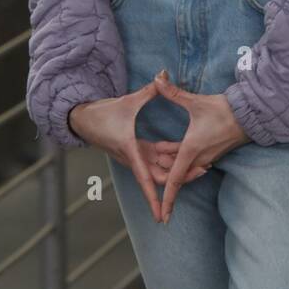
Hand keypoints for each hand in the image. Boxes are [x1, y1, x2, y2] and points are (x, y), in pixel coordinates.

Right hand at [69, 90, 206, 223]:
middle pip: (162, 175)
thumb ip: (149, 90)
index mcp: (132, 152)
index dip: (158, 196)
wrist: (84, 119)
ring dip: (179, 166)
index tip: (164, 214)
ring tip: (203, 163)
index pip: (148, 180)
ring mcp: (137, 156)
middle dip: (182, 176)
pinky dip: (171, 157)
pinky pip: (158, 159)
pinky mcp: (138, 151)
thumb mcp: (128, 102)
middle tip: (205, 169)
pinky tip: (185, 153)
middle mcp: (136, 159)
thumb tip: (163, 74)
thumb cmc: (103, 113)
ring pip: (162, 167)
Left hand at [152, 70, 250, 223]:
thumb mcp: (195, 101)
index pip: (174, 180)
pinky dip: (181, 159)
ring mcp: (207, 158)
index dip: (166, 198)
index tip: (161, 215)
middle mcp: (198, 159)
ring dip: (171, 163)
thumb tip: (157, 77)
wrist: (250, 114)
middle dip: (161, 172)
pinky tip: (175, 148)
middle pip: (176, 175)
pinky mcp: (213, 153)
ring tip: (159, 150)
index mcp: (190, 151)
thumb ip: (173, 92)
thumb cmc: (223, 110)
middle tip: (148, 164)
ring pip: (184, 168)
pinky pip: (192, 162)